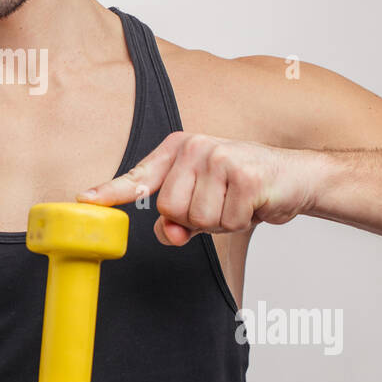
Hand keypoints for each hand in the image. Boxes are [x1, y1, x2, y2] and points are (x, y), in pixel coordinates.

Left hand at [76, 131, 324, 245]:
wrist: (297, 177)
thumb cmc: (245, 189)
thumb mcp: (205, 203)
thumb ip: (179, 221)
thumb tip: (168, 233)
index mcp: (179, 150)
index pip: (139, 175)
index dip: (111, 191)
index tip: (84, 199)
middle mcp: (195, 147)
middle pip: (169, 208)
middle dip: (195, 220)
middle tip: (221, 203)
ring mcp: (219, 157)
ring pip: (196, 218)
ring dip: (220, 221)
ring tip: (237, 202)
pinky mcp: (243, 174)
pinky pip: (225, 220)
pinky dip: (240, 221)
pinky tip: (253, 202)